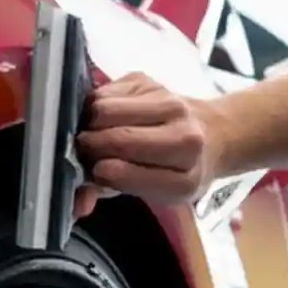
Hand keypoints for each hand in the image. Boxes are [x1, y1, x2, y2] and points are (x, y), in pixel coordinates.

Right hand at [74, 72, 217, 216]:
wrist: (210, 133)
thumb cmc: (174, 168)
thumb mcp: (153, 191)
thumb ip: (111, 193)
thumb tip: (77, 205)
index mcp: (184, 179)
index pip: (124, 173)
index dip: (98, 172)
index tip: (90, 171)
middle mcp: (183, 138)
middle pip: (114, 138)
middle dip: (89, 146)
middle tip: (83, 152)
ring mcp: (168, 104)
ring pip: (104, 110)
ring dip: (88, 123)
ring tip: (92, 133)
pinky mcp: (149, 81)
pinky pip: (105, 92)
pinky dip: (94, 106)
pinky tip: (101, 117)